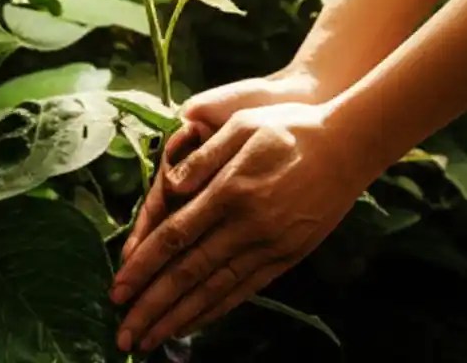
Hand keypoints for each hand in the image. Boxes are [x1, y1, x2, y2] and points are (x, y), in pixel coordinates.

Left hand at [110, 101, 373, 353]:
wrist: (349, 146)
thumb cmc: (289, 128)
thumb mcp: (241, 125)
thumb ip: (201, 158)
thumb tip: (168, 185)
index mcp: (231, 191)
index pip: (175, 237)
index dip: (143, 267)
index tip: (117, 289)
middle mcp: (248, 225)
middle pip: (189, 274)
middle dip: (152, 307)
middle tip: (123, 336)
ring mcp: (270, 245)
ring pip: (215, 290)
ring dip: (178, 318)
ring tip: (149, 341)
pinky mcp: (287, 257)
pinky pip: (244, 289)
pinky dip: (215, 310)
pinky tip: (191, 325)